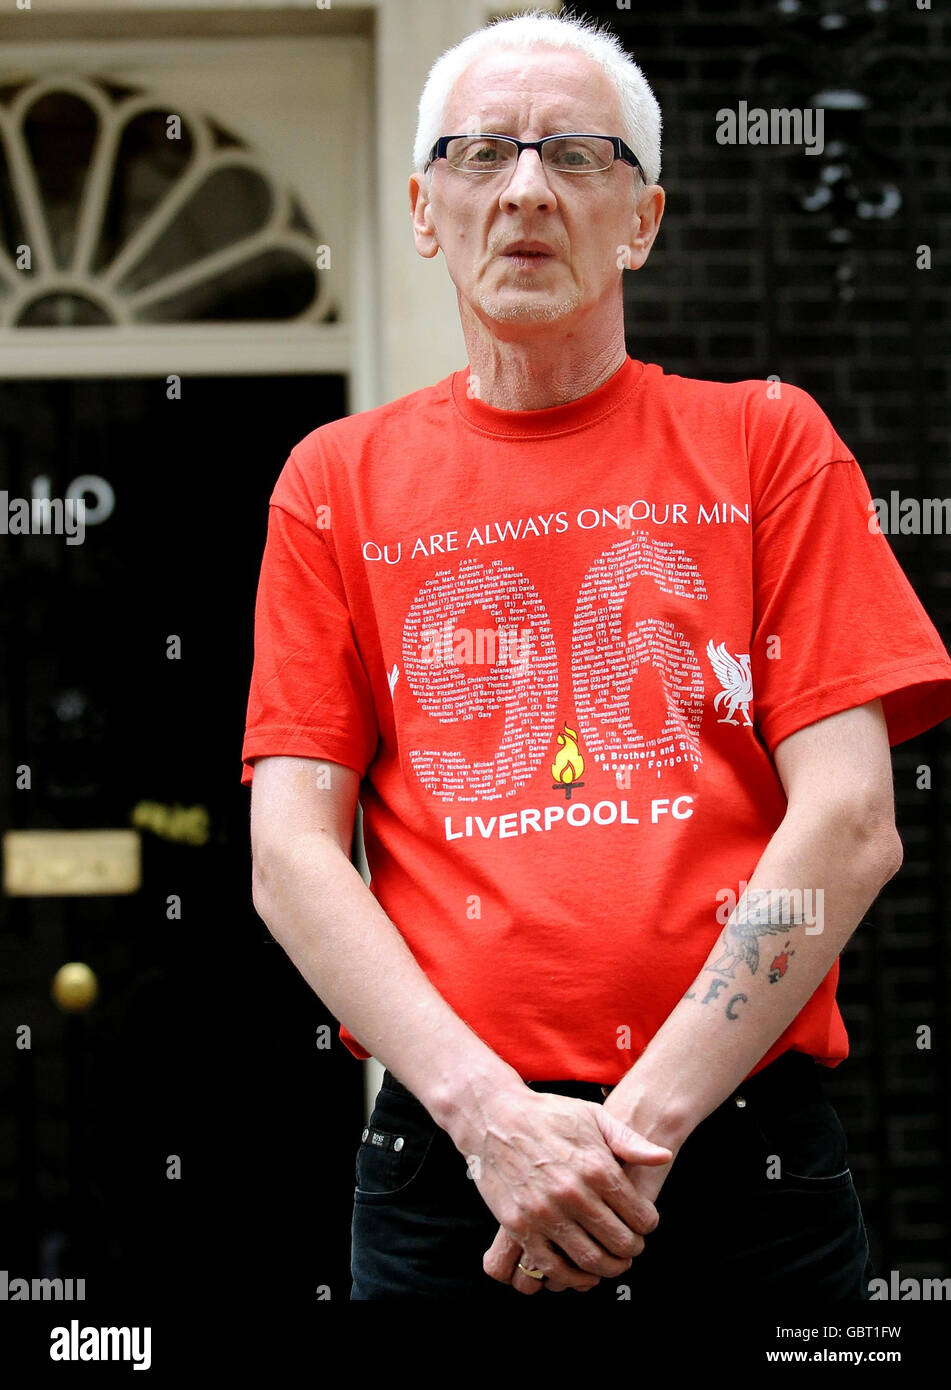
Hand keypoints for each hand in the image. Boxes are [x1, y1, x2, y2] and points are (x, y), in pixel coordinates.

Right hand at [460, 1085, 670, 1292]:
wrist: (494, 1116)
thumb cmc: (548, 1114)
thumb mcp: (593, 1117)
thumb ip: (630, 1141)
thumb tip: (664, 1156)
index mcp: (597, 1167)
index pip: (640, 1216)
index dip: (648, 1224)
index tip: (643, 1223)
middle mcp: (574, 1193)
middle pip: (620, 1242)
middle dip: (632, 1249)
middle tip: (631, 1246)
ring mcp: (545, 1212)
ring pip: (590, 1260)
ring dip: (608, 1268)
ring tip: (611, 1261)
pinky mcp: (520, 1226)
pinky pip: (553, 1267)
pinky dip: (573, 1278)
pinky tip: (582, 1272)